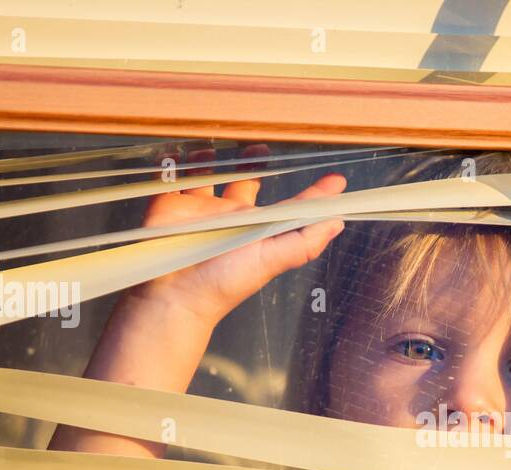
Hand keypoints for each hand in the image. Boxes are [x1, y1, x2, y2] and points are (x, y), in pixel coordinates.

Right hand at [131, 145, 346, 328]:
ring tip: (221, 138)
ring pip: (210, 176)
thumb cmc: (225, 280)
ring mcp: (202, 207)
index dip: (313, 193)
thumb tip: (338, 222)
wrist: (175, 291)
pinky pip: (176, 178)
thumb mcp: (271, 259)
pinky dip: (179, 162)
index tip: (336, 179)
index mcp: (258, 227)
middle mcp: (232, 215)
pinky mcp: (173, 202)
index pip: (291, 205)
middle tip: (261, 145)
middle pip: (246, 183)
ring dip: (214, 158)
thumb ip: (304, 241)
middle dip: (253, 164)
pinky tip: (185, 147)